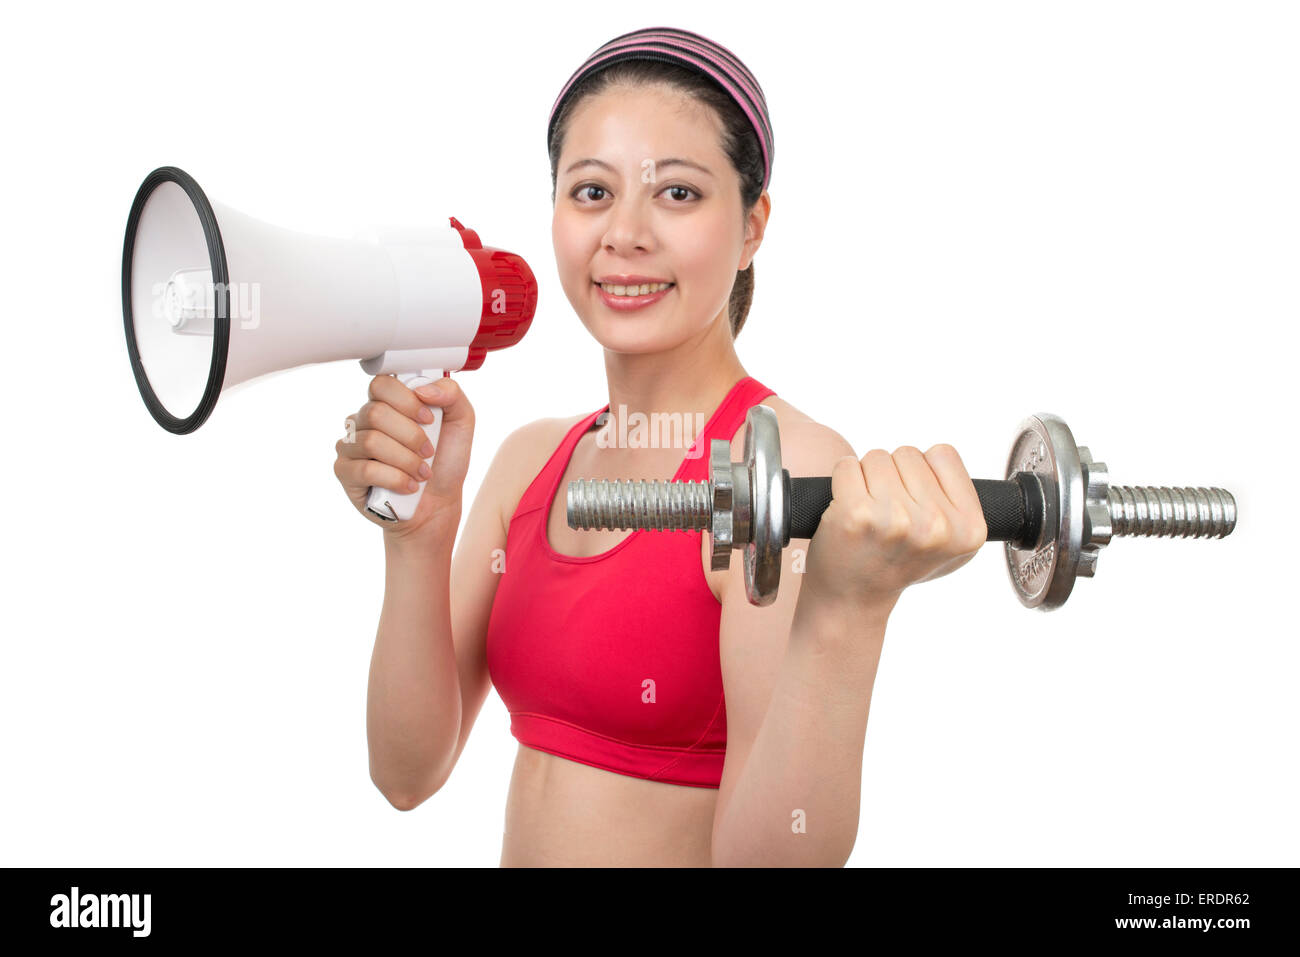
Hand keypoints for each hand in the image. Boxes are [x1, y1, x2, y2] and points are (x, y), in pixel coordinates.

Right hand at [333, 374, 473, 540]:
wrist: (439, 503)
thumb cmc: (445, 461)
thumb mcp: (461, 422)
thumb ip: (451, 393)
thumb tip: (423, 389)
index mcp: (387, 402)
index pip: (382, 384)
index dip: (407, 401)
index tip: (429, 418)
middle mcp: (364, 420)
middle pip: (376, 413)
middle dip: (411, 436)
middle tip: (428, 452)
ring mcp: (351, 445)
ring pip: (372, 442)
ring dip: (407, 461)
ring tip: (422, 473)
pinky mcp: (345, 472)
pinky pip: (366, 470)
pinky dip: (396, 479)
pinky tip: (409, 486)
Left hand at [800, 444, 987, 615]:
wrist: (854, 599)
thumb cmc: (900, 563)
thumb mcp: (952, 545)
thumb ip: (959, 501)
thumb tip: (942, 457)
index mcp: (969, 529)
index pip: (944, 454)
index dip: (924, 471)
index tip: (915, 500)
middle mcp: (936, 525)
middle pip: (908, 453)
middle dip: (894, 475)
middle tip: (888, 513)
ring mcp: (896, 519)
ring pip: (877, 457)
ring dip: (868, 478)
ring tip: (870, 513)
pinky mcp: (857, 514)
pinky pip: (846, 464)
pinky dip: (842, 479)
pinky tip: (849, 509)